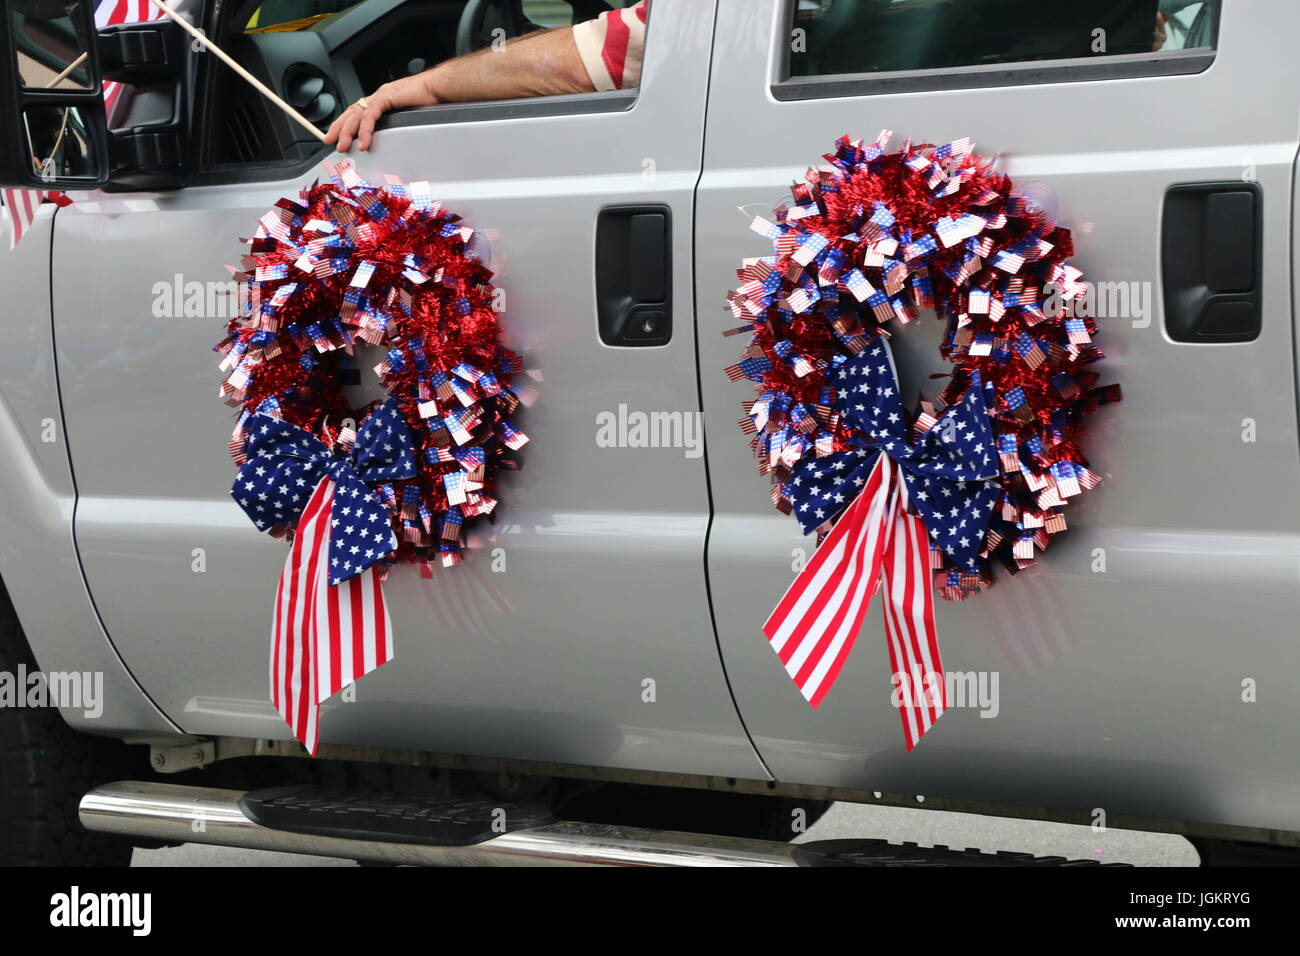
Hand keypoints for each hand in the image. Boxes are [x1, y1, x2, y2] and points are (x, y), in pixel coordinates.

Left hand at [324, 72, 439, 151]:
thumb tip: (388, 140)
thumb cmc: (429, 102)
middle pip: (351, 113)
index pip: (357, 112)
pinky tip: (364, 142)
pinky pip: (370, 117)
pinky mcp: (385, 97)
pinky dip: (365, 131)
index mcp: (382, 99)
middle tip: (330, 141)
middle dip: (339, 128)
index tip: (337, 135)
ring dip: (348, 133)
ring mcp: (380, 95)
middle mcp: (378, 96)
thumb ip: (394, 125)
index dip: (344, 124)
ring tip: (343, 146)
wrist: (438, 89)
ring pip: (357, 115)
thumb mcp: (407, 117)